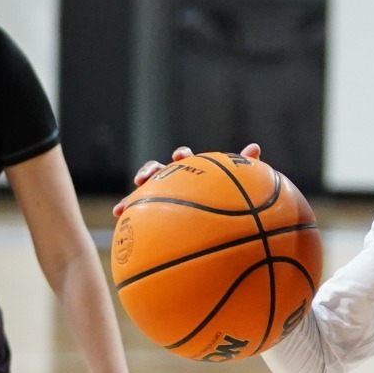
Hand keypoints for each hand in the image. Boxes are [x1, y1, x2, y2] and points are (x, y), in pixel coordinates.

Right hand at [113, 143, 262, 216]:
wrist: (220, 225)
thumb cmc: (230, 202)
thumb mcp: (239, 188)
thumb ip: (243, 168)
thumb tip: (255, 147)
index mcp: (192, 173)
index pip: (185, 159)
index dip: (181, 156)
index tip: (180, 156)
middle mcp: (174, 182)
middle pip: (159, 171)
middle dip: (151, 170)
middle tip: (147, 176)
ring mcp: (163, 197)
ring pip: (144, 192)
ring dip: (133, 194)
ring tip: (123, 204)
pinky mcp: (154, 213)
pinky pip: (139, 213)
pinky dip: (128, 211)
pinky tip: (118, 216)